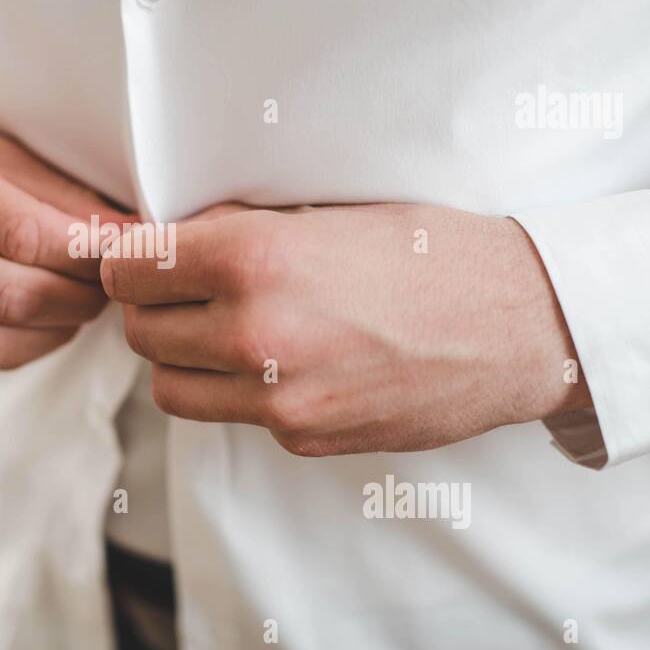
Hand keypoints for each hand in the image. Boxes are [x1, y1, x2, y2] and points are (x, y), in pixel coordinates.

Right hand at [0, 95, 133, 367]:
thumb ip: (57, 191)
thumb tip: (130, 235)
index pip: (23, 234)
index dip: (89, 252)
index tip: (130, 249)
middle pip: (13, 296)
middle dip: (81, 295)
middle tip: (114, 278)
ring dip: (60, 328)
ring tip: (85, 299)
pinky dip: (30, 346)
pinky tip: (50, 319)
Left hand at [100, 202, 590, 455]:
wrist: (520, 324)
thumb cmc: (434, 251)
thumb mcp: (327, 212)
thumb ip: (242, 230)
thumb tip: (173, 237)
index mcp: (254, 260)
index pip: (130, 268)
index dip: (132, 258)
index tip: (148, 254)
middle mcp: (255, 334)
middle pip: (139, 330)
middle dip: (152, 307)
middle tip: (184, 289)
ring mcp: (278, 398)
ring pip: (169, 386)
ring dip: (181, 356)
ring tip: (220, 329)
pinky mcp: (303, 437)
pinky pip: (231, 415)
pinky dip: (236, 391)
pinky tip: (280, 361)